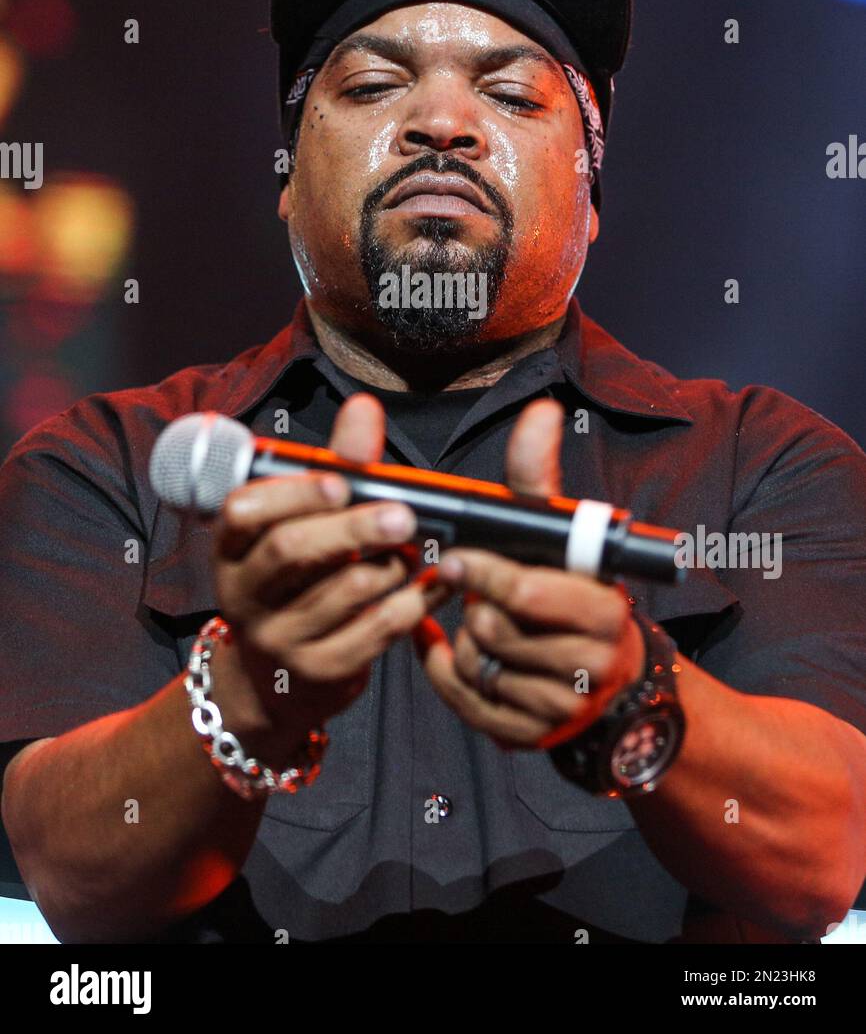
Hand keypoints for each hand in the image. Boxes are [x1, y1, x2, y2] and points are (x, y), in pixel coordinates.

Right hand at [210, 393, 436, 759]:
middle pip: (290, 551)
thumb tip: (364, 407)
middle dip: (352, 528)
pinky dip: (412, 605)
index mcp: (232, 546)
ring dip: (390, 566)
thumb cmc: (299, 577)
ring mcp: (277, 638)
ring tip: (416, 550)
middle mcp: (243, 593)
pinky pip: (372, 635)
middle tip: (404, 515)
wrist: (276, 680)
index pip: (242, 511)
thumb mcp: (307, 522)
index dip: (292, 493)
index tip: (340, 482)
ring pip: (340, 593)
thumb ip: (338, 465)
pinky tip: (435, 587)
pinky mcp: (317, 673)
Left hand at [415, 398, 645, 749]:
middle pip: (493, 630)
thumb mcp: (559, 533)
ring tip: (475, 618)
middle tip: (464, 586)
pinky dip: (445, 671)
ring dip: (463, 639)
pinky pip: (464, 701)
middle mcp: (591, 663)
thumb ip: (538, 478)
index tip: (453, 559)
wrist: (605, 676)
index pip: (526, 592)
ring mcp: (561, 707)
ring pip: (477, 665)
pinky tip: (444, 647)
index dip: (484, 575)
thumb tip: (540, 411)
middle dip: (472, 606)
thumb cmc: (569, 586)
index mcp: (602, 606)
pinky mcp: (530, 735)